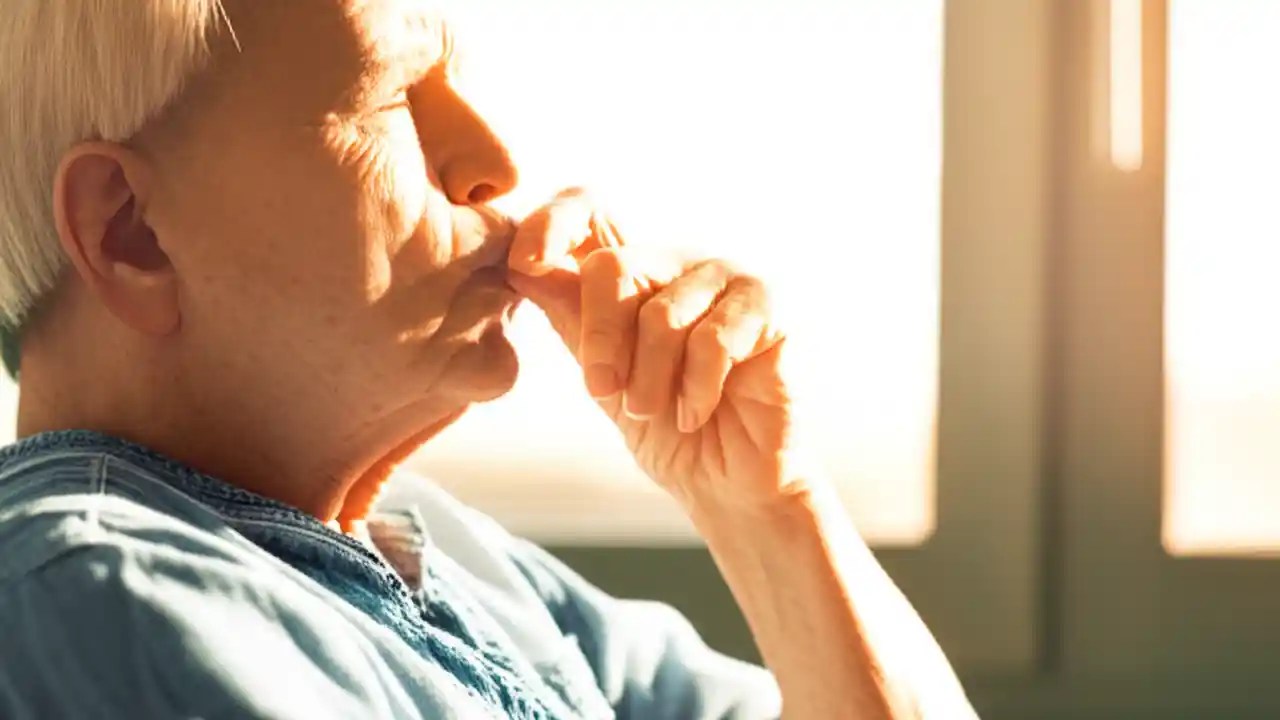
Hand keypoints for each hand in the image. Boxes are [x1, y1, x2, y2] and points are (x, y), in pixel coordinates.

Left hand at [507, 189, 812, 515]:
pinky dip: (696, 390)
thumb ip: (571, 320)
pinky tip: (695, 414)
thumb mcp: (603, 379)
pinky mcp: (767, 306)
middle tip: (606, 393)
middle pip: (612, 267)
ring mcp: (724, 278)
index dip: (550, 223)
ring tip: (655, 412)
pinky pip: (713, 340)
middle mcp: (675, 264)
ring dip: (650, 381)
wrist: (728, 487)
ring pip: (661, 314)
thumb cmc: (666, 431)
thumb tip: (519, 266)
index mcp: (630, 273)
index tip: (524, 266)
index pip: (586, 210)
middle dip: (600, 342)